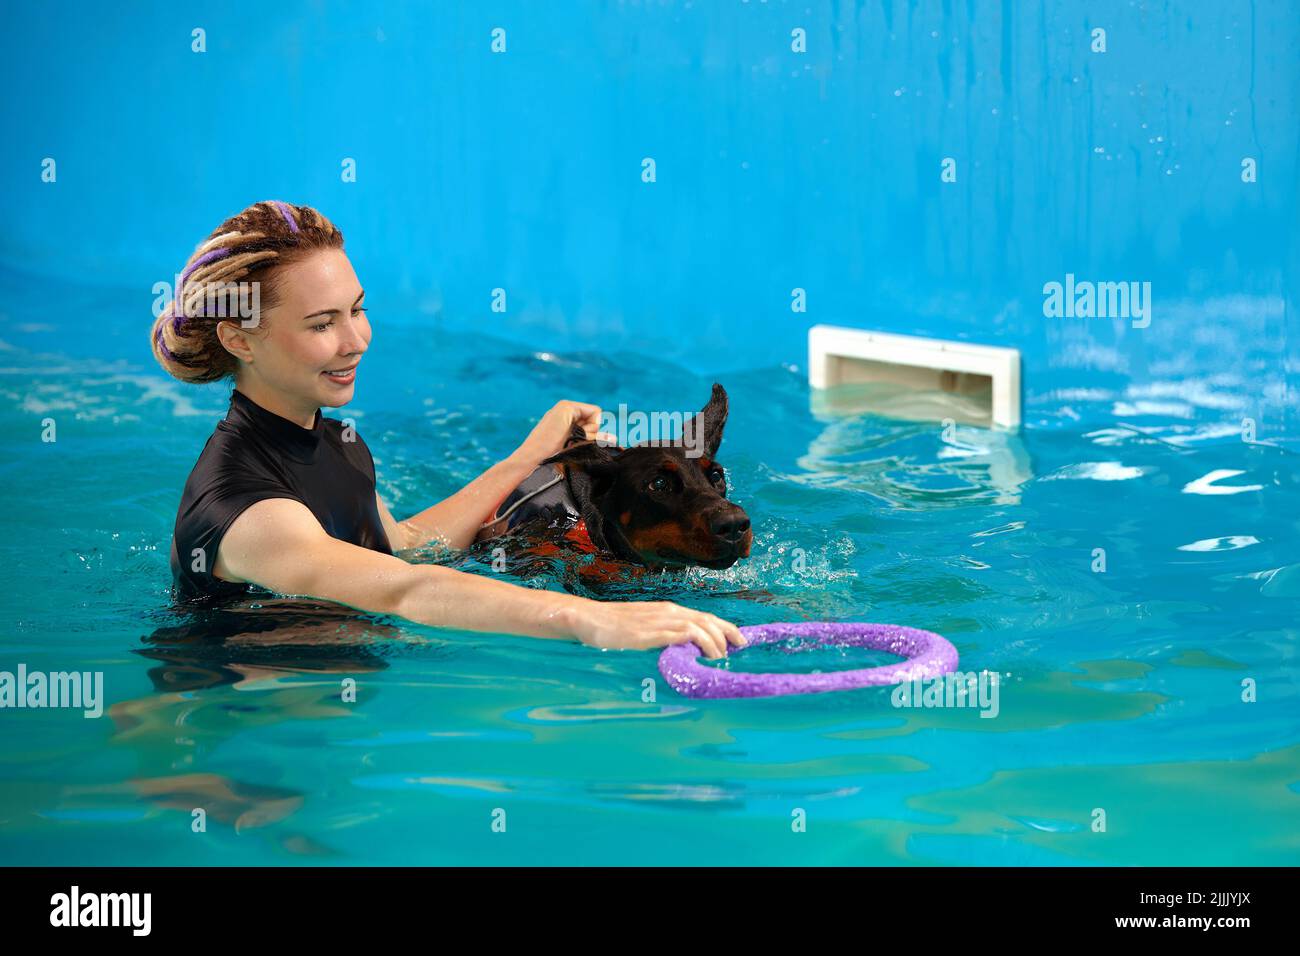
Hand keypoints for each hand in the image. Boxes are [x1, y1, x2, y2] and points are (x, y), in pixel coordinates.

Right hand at [509, 399, 616, 469]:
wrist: (533, 464)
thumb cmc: (552, 465)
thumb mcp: (576, 452)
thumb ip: (592, 442)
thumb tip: (615, 439)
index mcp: (564, 425)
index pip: (591, 427)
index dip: (592, 439)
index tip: (581, 449)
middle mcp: (564, 415)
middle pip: (595, 423)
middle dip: (593, 437)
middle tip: (575, 447)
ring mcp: (564, 409)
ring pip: (596, 419)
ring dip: (590, 435)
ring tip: (572, 444)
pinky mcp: (566, 407)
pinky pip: (596, 413)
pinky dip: (592, 427)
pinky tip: (576, 436)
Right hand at [570, 599, 746, 659]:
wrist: (588, 618)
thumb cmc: (613, 626)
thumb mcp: (644, 627)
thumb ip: (663, 635)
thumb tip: (682, 650)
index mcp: (668, 610)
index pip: (705, 616)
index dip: (726, 627)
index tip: (740, 640)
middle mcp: (668, 612)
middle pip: (707, 620)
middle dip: (727, 634)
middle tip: (737, 650)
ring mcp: (659, 621)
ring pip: (698, 626)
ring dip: (714, 642)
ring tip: (719, 657)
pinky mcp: (649, 633)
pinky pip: (679, 634)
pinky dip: (695, 643)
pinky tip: (700, 655)